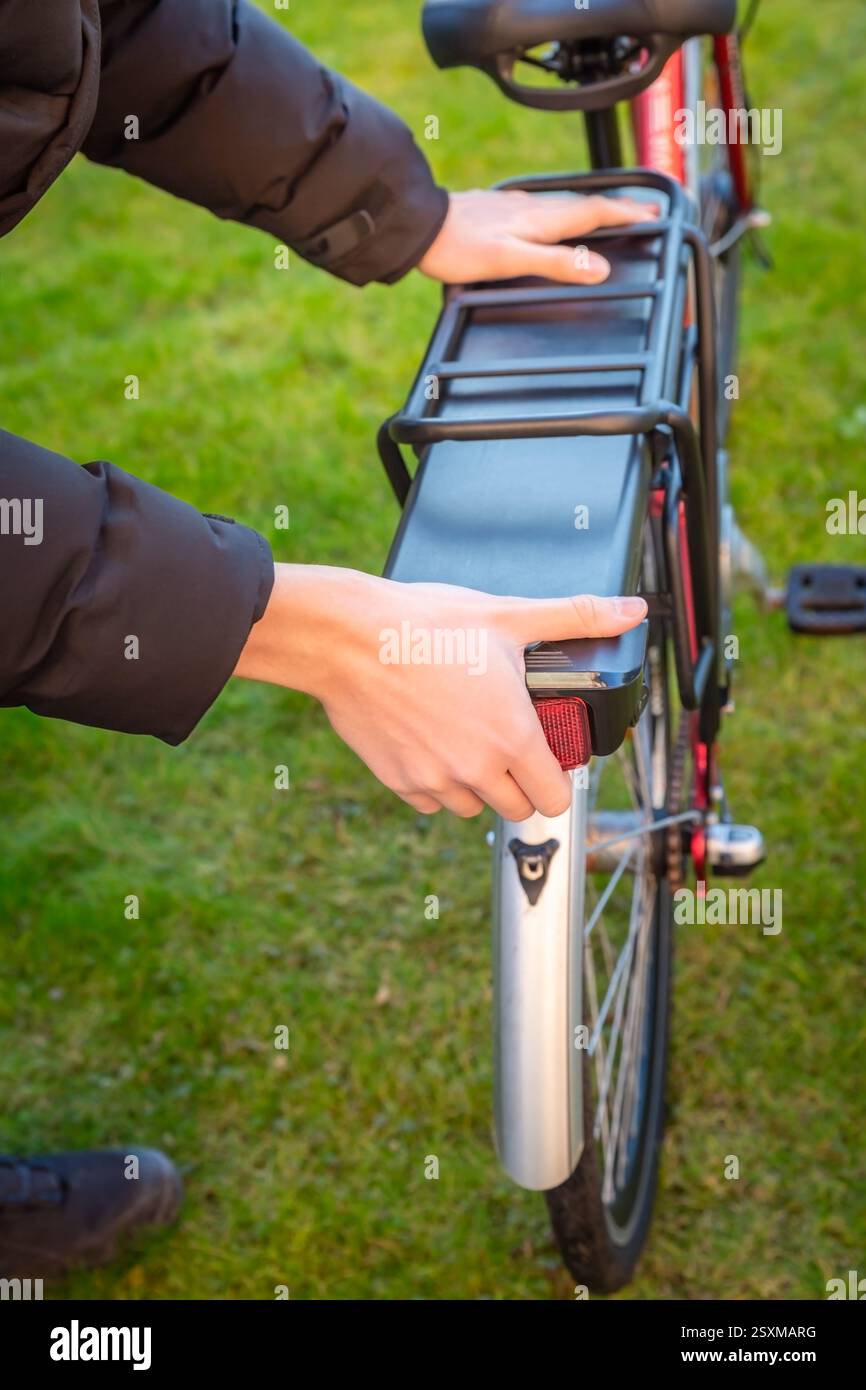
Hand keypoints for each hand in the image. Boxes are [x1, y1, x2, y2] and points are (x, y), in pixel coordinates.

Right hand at [235, 564, 646, 820]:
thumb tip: (630, 610)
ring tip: (467, 738)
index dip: (558, 776)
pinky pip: (430, 801)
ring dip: (478, 785)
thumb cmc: (425, 624)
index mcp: (512, 737)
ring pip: (472, 807)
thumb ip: (575, 617)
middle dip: (521, 782)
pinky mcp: (398, 780)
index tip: (548, 752)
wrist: (346, 638)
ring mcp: (435, 779)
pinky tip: (431, 742)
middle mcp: (476, 769)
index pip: (556, 797)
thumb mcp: (508, 616)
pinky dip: (435, 782)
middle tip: (509, 742)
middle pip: (519, 808)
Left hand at [418, 188, 658, 284]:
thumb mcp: (511, 260)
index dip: (624, 214)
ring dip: (591, 207)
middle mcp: (531, 207)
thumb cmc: (459, 247)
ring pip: (563, 205)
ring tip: (609, 212)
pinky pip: (542, 207)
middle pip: (584, 205)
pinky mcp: (497, 209)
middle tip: (645, 210)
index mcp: (540, 220)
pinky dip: (562, 211)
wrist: (419, 226)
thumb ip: (556, 264)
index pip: (593, 213)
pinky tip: (552, 217)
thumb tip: (599, 269)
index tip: (652, 214)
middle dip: (617, 207)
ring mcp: (514, 206)